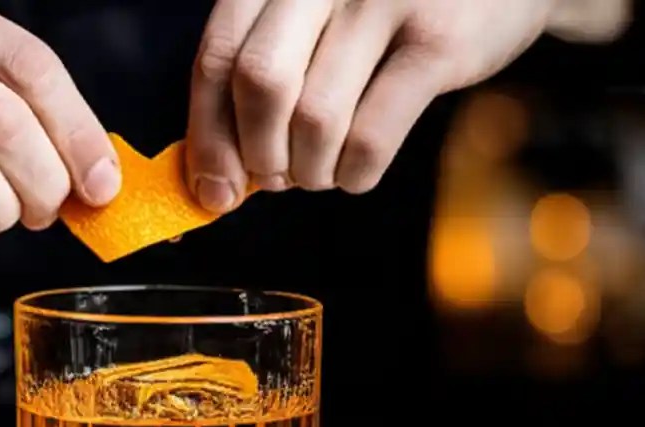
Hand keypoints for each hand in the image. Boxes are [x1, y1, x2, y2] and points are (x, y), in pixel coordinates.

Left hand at [184, 0, 625, 210]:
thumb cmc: (392, 7)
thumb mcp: (320, 14)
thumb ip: (268, 69)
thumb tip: (216, 170)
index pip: (219, 56)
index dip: (207, 134)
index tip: (209, 190)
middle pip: (259, 84)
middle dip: (256, 154)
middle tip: (272, 180)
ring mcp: (384, 2)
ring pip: (315, 118)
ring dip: (309, 170)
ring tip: (319, 173)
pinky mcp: (437, 41)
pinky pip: (371, 136)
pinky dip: (354, 174)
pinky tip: (355, 175)